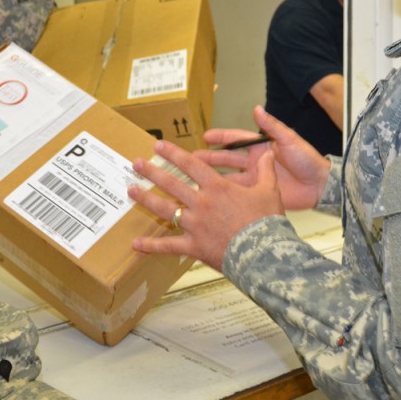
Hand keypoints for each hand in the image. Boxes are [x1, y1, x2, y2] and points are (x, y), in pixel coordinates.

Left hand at [130, 140, 283, 271]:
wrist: (264, 254)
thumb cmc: (267, 222)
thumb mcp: (269, 191)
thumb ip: (266, 170)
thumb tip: (270, 152)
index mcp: (217, 188)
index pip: (191, 164)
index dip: (174, 153)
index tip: (159, 145)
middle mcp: (201, 203)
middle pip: (172, 184)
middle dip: (152, 172)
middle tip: (136, 164)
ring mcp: (195, 225)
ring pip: (165, 209)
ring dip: (146, 199)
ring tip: (131, 190)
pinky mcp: (193, 247)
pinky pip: (169, 246)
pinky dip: (151, 246)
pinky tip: (135, 244)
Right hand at [198, 105, 330, 211]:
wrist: (320, 186)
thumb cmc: (307, 159)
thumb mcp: (289, 140)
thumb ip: (272, 126)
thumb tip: (256, 108)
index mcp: (262, 145)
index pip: (236, 139)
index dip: (221, 138)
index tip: (205, 137)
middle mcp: (256, 161)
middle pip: (228, 158)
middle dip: (210, 157)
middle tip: (192, 158)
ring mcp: (256, 177)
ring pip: (229, 175)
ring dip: (214, 175)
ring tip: (195, 176)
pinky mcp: (259, 193)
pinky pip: (239, 192)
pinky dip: (226, 192)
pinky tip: (212, 194)